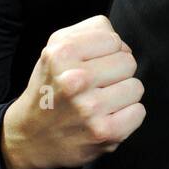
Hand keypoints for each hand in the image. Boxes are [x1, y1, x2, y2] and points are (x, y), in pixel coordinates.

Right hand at [0, 15, 145, 168]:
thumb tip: (123, 45)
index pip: (114, 40)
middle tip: (94, 86)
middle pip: (128, 62)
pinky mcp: (104, 132)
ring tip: (98, 102)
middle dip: (115, 73)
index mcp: (61, 54)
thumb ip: (92, 30)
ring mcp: (90, 108)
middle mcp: (74, 80)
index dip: (106, 52)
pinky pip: (139, 112)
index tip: (91, 65)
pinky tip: (106, 118)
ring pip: (136, 87)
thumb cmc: (51, 87)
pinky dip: (127, 116)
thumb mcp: (57, 47)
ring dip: (122, 95)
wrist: (29, 137)